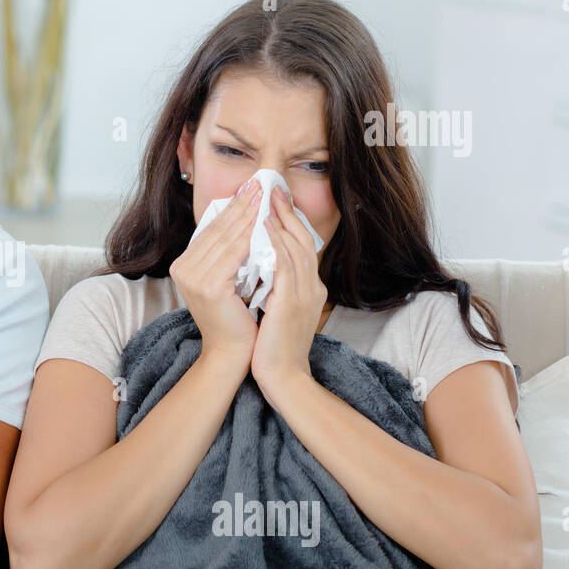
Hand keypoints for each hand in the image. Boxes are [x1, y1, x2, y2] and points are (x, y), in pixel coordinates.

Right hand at [169, 178, 262, 371]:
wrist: (232, 351)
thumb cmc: (234, 316)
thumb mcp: (225, 278)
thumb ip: (225, 253)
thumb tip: (241, 217)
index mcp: (183, 265)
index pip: (211, 229)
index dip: (232, 207)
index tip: (249, 188)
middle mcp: (182, 269)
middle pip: (218, 230)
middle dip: (241, 205)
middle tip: (259, 183)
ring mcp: (193, 277)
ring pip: (228, 238)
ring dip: (249, 215)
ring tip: (264, 196)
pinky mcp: (209, 285)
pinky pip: (236, 254)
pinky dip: (252, 236)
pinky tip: (265, 222)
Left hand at [250, 187, 326, 397]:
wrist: (284, 379)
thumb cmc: (275, 348)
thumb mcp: (277, 311)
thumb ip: (273, 288)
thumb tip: (257, 267)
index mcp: (309, 289)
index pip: (301, 247)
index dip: (289, 222)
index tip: (275, 203)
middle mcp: (312, 287)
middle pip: (303, 240)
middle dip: (287, 212)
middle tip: (272, 189)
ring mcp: (305, 294)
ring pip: (296, 247)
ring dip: (281, 221)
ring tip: (266, 200)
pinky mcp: (292, 303)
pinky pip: (286, 265)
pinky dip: (277, 243)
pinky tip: (264, 228)